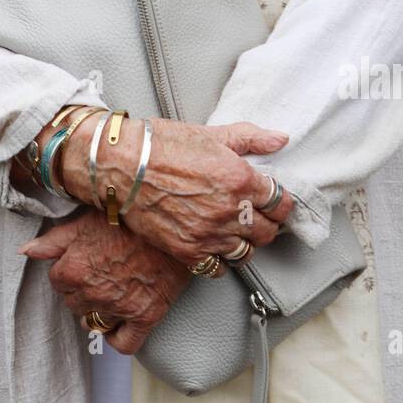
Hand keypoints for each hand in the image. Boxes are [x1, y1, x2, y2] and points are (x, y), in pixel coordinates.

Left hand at [18, 208, 189, 353]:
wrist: (173, 223)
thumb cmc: (128, 217)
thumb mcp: (86, 220)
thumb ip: (54, 240)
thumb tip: (25, 251)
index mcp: (73, 269)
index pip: (56, 282)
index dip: (68, 270)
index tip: (84, 260)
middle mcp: (92, 293)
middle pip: (73, 304)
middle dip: (81, 291)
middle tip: (100, 272)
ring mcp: (119, 308)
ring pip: (93, 323)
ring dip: (98, 311)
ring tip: (112, 291)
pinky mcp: (145, 318)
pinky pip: (122, 344)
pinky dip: (118, 337)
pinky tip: (120, 322)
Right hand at [60, 115, 293, 266]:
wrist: (120, 165)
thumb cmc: (159, 145)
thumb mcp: (210, 134)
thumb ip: (250, 138)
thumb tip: (279, 139)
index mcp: (240, 178)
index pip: (281, 202)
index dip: (282, 203)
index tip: (275, 202)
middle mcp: (230, 210)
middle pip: (268, 232)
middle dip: (267, 224)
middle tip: (256, 216)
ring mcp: (209, 234)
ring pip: (247, 253)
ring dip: (245, 243)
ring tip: (234, 231)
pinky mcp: (188, 252)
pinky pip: (219, 269)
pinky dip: (220, 261)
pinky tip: (213, 246)